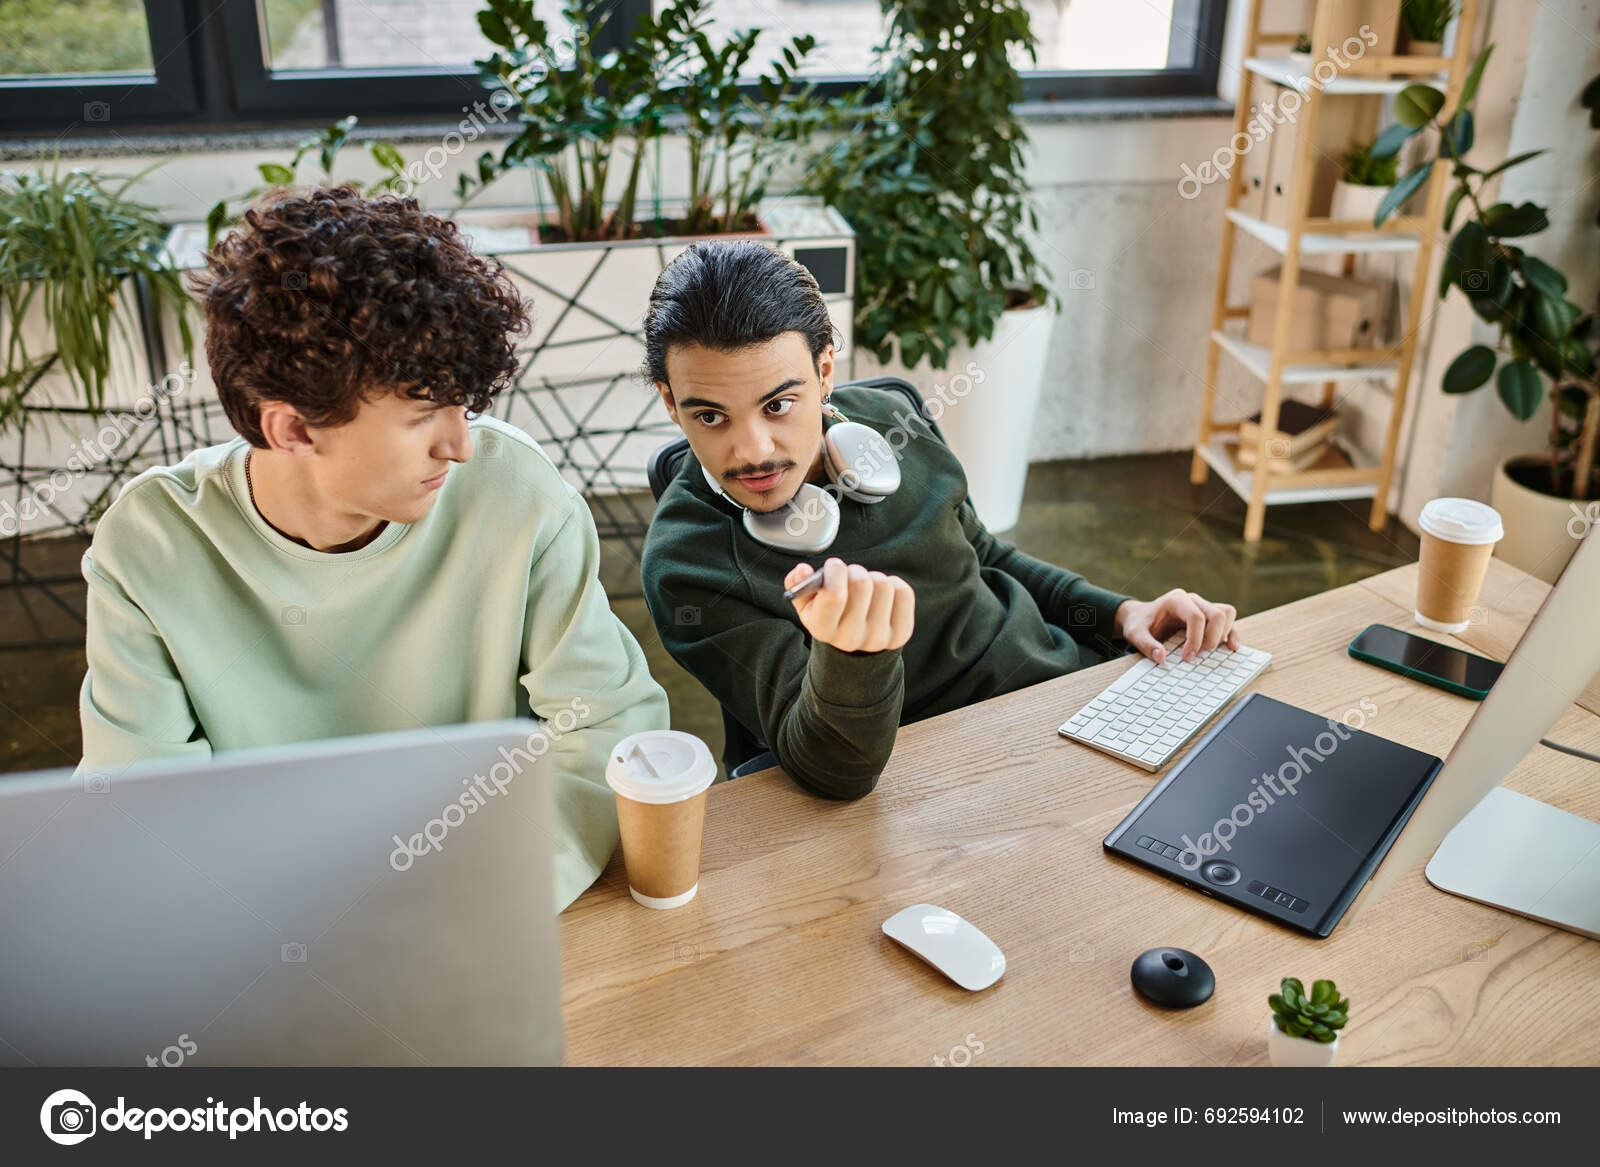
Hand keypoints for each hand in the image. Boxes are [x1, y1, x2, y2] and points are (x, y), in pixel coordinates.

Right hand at [784, 557, 914, 652]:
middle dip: (854, 571)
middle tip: (850, 575)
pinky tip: (882, 595)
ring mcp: (878, 637)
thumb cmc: (828, 615)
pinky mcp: (901, 633)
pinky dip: (894, 584)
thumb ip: (798, 584)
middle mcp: (851, 638)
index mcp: (823, 629)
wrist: (854, 645)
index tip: (833, 565)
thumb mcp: (807, 603)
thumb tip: (803, 571)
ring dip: (874, 578)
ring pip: (883, 584)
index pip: (834, 594)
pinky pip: (904, 592)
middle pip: (862, 583)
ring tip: (865, 588)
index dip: (834, 571)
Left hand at [1115, 589, 1238, 663]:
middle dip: (1212, 639)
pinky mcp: (1208, 616)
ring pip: (1226, 614)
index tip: (1187, 658)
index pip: (1196, 617)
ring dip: (1223, 635)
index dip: (1196, 640)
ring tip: (1210, 652)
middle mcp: (1192, 599)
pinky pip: (1227, 620)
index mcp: (1176, 599)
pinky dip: (1231, 633)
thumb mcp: (1134, 634)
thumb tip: (1160, 656)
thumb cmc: (1139, 624)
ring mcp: (1202, 606)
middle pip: (1217, 614)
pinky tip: (1231, 647)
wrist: (1141, 618)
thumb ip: (1145, 644)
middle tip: (1198, 656)